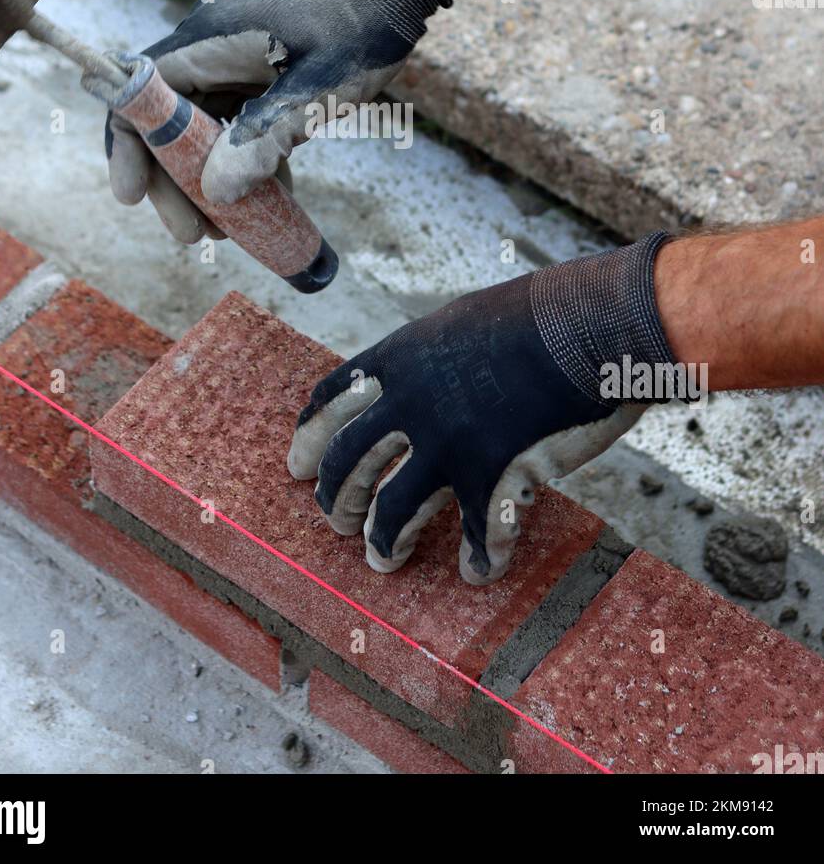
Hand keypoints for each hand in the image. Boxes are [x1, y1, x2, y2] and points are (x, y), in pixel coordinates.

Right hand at [104, 0, 501, 240]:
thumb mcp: (316, 86)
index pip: (138, 100)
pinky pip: (241, 121)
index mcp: (205, 44)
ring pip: (205, 130)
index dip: (128, 151)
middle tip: (197, 236)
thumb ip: (267, 136)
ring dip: (213, 180)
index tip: (132, 198)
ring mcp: (237, 60)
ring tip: (233, 232)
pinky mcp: (265, 70)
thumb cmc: (360, 20)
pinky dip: (249, 159)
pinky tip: (273, 200)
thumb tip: (216, 192)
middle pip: (168, 126)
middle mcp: (209, 51)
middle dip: (177, 184)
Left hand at [288, 233, 675, 583]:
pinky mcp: (492, 476)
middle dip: (335, 499)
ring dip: (382, 544)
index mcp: (400, 358)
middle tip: (334, 521)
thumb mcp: (464, 322)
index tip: (298, 464)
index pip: (332, 401)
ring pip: (392, 512)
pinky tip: (477, 572)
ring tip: (381, 562)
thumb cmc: (539, 317)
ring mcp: (447, 442)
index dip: (310, 437)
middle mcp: (410, 402)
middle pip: (350, 463)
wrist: (591, 325)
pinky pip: (474, 535)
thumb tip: (419, 377)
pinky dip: (476, 560)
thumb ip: (432, 358)